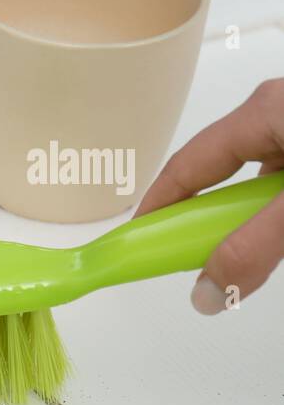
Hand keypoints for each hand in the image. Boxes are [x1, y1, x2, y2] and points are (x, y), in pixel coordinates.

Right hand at [134, 79, 283, 313]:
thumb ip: (257, 245)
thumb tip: (209, 292)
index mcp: (261, 113)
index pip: (185, 168)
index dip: (157, 209)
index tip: (136, 247)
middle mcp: (278, 114)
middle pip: (223, 178)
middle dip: (215, 223)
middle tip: (210, 262)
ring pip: (262, 186)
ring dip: (258, 222)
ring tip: (269, 248)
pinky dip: (280, 214)